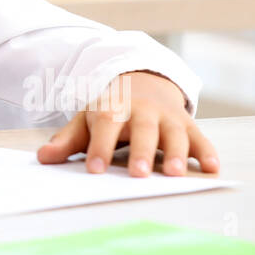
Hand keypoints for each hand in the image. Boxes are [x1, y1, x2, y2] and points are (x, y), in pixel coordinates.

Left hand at [35, 71, 219, 176]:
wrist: (142, 80)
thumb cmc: (111, 109)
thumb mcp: (87, 119)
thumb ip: (68, 140)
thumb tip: (43, 157)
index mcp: (114, 108)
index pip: (105, 127)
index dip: (99, 148)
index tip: (95, 171)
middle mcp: (143, 111)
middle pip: (143, 131)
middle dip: (141, 152)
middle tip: (138, 174)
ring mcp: (167, 117)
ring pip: (173, 134)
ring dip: (177, 153)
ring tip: (176, 174)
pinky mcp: (187, 124)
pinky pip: (200, 138)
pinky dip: (207, 152)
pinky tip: (212, 168)